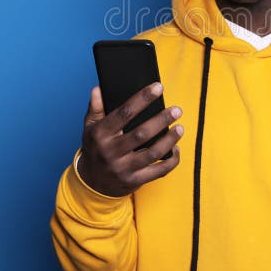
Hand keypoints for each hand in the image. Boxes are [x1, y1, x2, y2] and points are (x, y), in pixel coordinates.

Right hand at [77, 82, 182, 196]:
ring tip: (180, 128)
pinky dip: (171, 161)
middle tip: (176, 110)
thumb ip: (96, 109)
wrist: (92, 183)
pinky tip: (176, 149)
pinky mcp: (134, 181)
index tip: (158, 87)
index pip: (124, 113)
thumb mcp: (89, 128)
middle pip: (141, 134)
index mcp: (101, 135)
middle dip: (161, 120)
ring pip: (152, 153)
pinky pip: (158, 172)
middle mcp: (111, 152)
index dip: (142, 98)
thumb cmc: (95, 149)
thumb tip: (98, 89)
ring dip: (169, 141)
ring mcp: (123, 168)